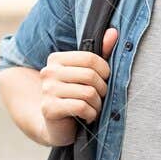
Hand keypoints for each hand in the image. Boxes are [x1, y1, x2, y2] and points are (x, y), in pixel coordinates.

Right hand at [39, 27, 117, 146]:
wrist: (56, 127)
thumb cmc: (75, 96)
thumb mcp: (87, 74)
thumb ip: (101, 53)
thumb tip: (114, 32)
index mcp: (56, 59)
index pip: (90, 58)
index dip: (104, 71)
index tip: (104, 81)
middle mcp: (48, 72)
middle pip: (90, 76)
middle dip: (102, 90)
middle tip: (99, 98)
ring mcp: (46, 90)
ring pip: (88, 93)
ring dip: (97, 105)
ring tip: (93, 108)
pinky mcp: (49, 108)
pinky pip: (81, 107)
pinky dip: (90, 114)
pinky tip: (86, 117)